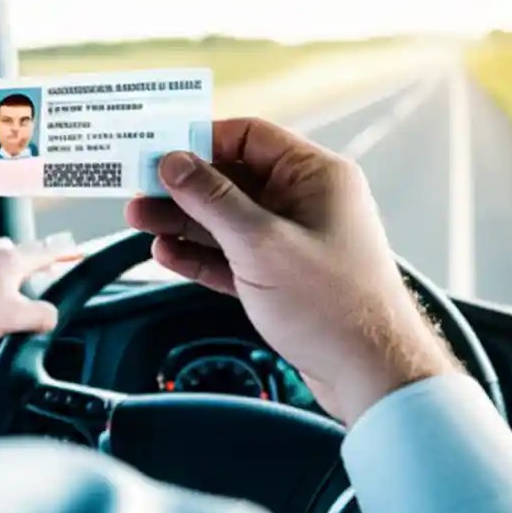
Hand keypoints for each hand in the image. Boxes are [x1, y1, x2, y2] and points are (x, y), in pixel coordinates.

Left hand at [0, 238, 61, 339]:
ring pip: (0, 253)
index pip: (47, 252)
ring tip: (13, 283)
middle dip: (37, 261)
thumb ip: (42, 316)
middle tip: (46, 270)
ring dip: (11, 265)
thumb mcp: (15, 319)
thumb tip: (52, 315)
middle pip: (24, 251)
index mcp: (13, 259)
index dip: (65, 253)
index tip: (77, 251)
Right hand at [125, 118, 458, 423]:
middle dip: (182, 187)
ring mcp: (291, 240)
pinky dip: (200, 254)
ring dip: (182, 221)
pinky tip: (168, 253)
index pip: (248, 137)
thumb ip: (212, 200)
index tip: (159, 150)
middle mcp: (305, 201)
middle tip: (140, 190)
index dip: (200, 141)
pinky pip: (231, 254)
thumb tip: (176, 163)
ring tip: (141, 221)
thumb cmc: (336, 306)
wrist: (371, 375)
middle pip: (230, 179)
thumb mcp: (261, 243)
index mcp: (315, 176)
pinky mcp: (280, 276)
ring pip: (225, 219)